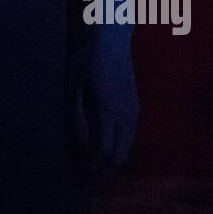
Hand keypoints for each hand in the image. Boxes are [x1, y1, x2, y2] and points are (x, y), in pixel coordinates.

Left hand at [68, 32, 138, 179]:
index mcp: (107, 110)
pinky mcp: (136, 107)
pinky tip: (109, 143)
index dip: (96, 164)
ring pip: (129, 147)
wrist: (113, 42)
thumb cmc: (88, 61)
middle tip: (92, 171)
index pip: (105, 149)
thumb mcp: (75, 86)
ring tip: (99, 161)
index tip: (86, 171)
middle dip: (107, 167)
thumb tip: (82, 144)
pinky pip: (132, 135)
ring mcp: (133, 111)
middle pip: (121, 154)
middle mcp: (124, 114)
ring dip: (115, 157)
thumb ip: (77, 116)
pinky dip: (122, 145)